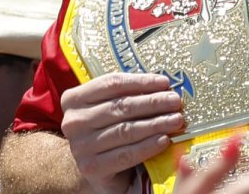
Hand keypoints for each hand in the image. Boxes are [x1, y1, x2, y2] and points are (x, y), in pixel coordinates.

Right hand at [60, 73, 184, 193]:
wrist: (92, 167)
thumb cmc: (105, 130)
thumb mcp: (108, 108)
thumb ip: (126, 95)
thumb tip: (162, 86)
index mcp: (73, 99)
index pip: (111, 83)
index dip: (141, 82)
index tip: (165, 82)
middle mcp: (73, 121)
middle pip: (120, 107)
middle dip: (152, 102)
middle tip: (176, 101)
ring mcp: (80, 146)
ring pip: (125, 130)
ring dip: (155, 123)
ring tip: (176, 120)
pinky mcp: (91, 167)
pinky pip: (125, 154)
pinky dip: (147, 146)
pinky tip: (164, 140)